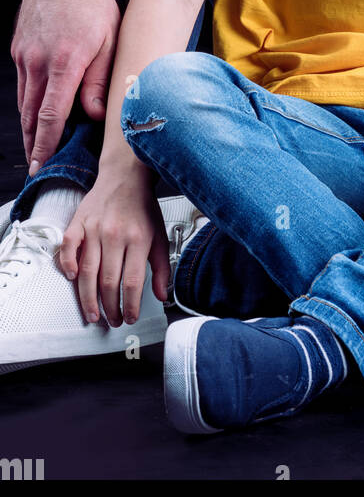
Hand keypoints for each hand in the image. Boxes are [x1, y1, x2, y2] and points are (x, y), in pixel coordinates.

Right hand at [11, 0, 120, 172]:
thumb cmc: (94, 2)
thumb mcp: (109, 41)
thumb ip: (99, 81)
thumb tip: (94, 115)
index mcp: (64, 63)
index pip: (50, 116)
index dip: (46, 146)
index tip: (42, 167)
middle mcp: (37, 62)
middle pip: (30, 115)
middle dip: (34, 145)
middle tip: (39, 167)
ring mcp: (23, 55)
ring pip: (24, 101)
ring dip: (30, 126)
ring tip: (39, 147)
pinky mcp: (18, 48)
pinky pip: (22, 83)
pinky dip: (29, 102)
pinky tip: (38, 112)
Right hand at [57, 169, 170, 325]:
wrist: (126, 176)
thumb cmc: (142, 207)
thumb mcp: (159, 236)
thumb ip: (161, 268)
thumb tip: (162, 295)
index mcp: (138, 239)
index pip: (132, 282)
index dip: (131, 305)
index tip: (130, 317)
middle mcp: (115, 235)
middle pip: (108, 281)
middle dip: (110, 307)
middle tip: (112, 320)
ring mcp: (94, 229)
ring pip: (87, 271)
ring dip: (88, 298)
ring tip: (93, 314)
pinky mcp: (78, 222)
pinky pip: (68, 247)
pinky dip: (68, 264)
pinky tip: (72, 277)